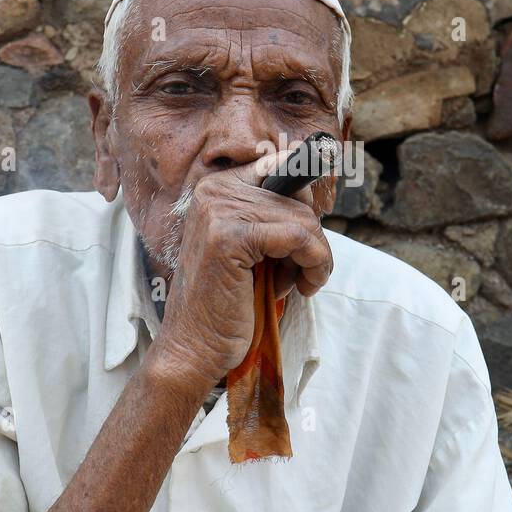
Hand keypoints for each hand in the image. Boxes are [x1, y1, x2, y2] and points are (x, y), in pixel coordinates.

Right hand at [151, 146, 334, 392]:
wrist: (195, 346)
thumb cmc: (230, 300)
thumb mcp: (256, 247)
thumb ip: (276, 213)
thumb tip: (311, 170)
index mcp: (218, 186)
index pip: (280, 165)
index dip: (305, 201)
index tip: (311, 235)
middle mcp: (214, 189)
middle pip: (297, 194)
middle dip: (311, 237)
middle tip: (301, 272)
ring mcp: (218, 210)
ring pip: (303, 217)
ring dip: (315, 257)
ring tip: (298, 284)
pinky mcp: (229, 236)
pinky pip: (298, 237)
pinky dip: (313, 264)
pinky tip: (303, 288)